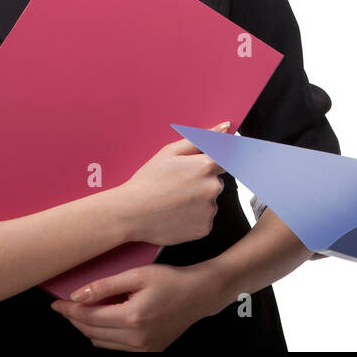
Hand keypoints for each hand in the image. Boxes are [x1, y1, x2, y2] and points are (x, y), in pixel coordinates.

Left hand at [49, 263, 225, 350]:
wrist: (201, 294)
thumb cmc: (172, 279)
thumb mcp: (138, 274)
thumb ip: (106, 285)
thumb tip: (77, 295)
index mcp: (133, 317)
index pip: (89, 317)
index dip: (69, 310)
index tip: (56, 303)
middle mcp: (136, 338)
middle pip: (91, 332)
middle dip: (75, 318)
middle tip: (66, 305)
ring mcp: (143, 348)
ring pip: (101, 342)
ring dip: (89, 328)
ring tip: (85, 311)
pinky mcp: (149, 351)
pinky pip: (117, 346)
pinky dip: (105, 334)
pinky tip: (106, 319)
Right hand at [114, 124, 228, 245]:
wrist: (131, 213)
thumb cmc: (149, 180)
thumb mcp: (171, 152)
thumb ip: (203, 139)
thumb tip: (225, 127)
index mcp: (206, 166)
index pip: (225, 159)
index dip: (209, 164)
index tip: (195, 171)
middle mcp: (213, 188)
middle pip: (216, 182)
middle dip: (201, 183)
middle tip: (176, 187)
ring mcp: (210, 210)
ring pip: (210, 202)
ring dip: (198, 201)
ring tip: (173, 202)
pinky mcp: (205, 228)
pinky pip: (205, 219)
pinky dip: (194, 218)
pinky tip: (176, 215)